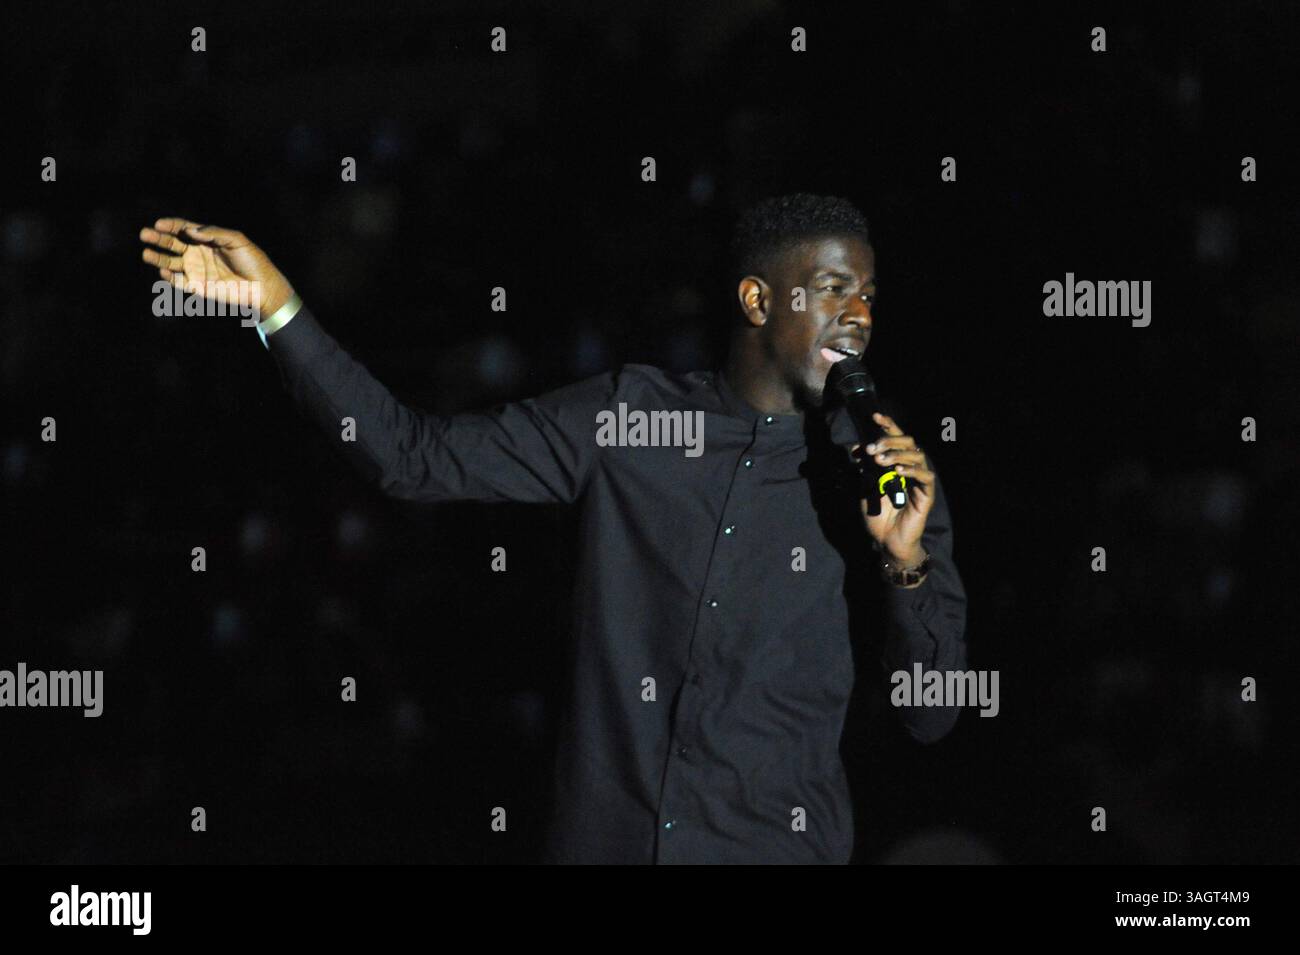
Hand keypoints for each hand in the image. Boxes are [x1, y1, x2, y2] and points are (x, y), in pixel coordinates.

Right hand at [139, 219, 293, 317]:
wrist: (261, 287)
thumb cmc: (252, 260)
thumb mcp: (236, 240)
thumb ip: (213, 232)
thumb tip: (189, 230)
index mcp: (206, 239)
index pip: (183, 228)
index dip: (170, 225)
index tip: (159, 223)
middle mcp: (197, 253)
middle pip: (172, 243)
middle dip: (157, 238)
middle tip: (144, 234)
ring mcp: (195, 269)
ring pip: (170, 262)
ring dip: (157, 258)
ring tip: (146, 254)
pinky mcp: (196, 286)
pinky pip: (177, 281)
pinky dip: (169, 277)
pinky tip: (165, 271)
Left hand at [851, 412, 935, 563]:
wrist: (886, 541)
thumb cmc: (877, 516)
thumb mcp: (865, 488)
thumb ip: (864, 469)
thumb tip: (856, 448)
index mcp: (896, 464)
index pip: (895, 439)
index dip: (888, 426)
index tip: (875, 416)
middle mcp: (910, 469)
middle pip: (908, 442)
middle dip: (890, 441)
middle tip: (873, 449)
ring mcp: (920, 481)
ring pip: (917, 456)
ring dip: (897, 454)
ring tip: (880, 460)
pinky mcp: (926, 495)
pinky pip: (925, 477)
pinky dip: (911, 471)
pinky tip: (898, 471)